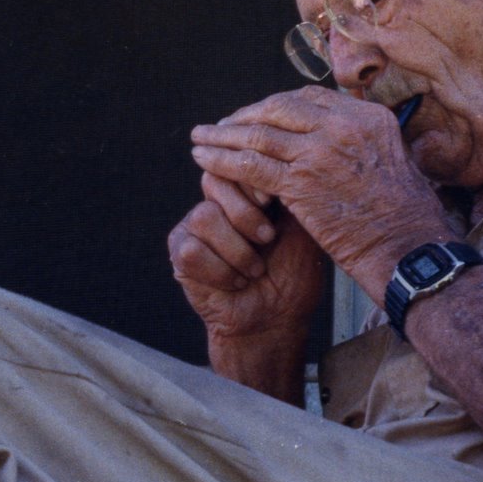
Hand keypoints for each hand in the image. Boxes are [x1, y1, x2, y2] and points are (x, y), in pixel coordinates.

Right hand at [168, 173, 326, 341]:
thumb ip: (289, 194)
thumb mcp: (302, 227)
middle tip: (267, 239)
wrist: (277, 319)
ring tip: (254, 270)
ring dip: (237, 250)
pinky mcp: (180, 254)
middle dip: (245, 214)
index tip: (270, 201)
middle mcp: (217, 204)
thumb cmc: (293, 276)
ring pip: (203, 217)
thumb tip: (278, 165)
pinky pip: (193, 250)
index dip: (251, 178)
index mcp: (247, 192)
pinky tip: (234, 282)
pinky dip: (221, 271)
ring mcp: (194, 228)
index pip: (236, 162)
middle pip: (215, 181)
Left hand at [189, 88, 452, 300]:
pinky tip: (204, 160)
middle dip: (244, 116)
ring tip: (200, 138)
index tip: (254, 116)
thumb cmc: (401, 215)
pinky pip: (250, 165)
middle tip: (220, 127)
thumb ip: (358, 143)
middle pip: (278, 108)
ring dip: (222, 136)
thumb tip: (328, 139)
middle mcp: (344, 125)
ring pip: (258, 134)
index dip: (273, 106)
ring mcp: (320, 151)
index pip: (308, 97)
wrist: (409, 247)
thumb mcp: (390, 160)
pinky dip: (221, 161)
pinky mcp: (301, 182)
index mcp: (367, 116)